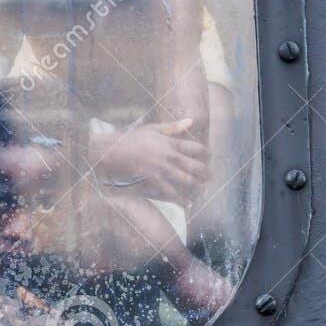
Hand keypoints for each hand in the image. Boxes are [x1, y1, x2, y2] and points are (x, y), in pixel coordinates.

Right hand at [91, 118, 207, 203]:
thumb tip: (191, 121)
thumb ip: (174, 126)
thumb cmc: (134, 138)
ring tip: (202, 189)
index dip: (206, 153)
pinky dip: (180, 199)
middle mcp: (170, 157)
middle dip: (206, 172)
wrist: (116, 150)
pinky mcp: (153, 179)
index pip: (196, 148)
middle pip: (195, 166)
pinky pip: (170, 191)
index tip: (209, 157)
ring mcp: (162, 169)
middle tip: (210, 176)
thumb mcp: (154, 128)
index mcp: (171, 143)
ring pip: (186, 180)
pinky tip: (187, 204)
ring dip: (197, 186)